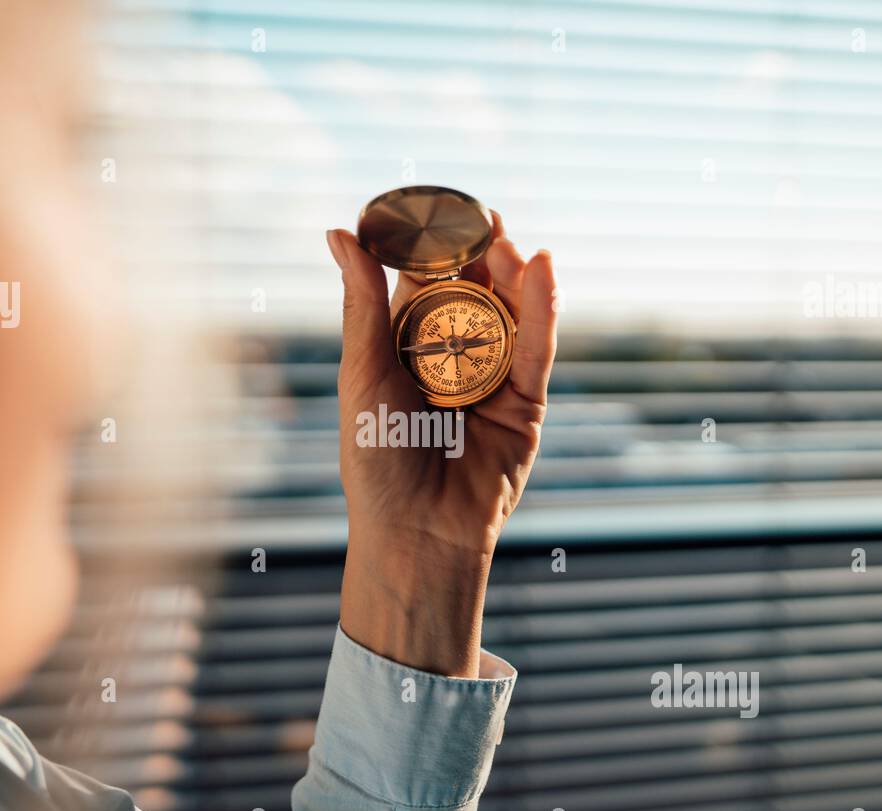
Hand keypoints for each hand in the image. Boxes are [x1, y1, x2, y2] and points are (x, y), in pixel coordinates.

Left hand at [326, 211, 557, 676]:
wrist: (418, 534)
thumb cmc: (376, 461)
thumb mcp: (362, 373)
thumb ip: (361, 303)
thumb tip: (336, 231)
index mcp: (403, 348)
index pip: (422, 282)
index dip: (433, 243)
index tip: (439, 205)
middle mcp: (451, 358)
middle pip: (474, 289)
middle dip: (480, 251)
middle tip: (484, 218)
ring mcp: (493, 378)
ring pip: (511, 311)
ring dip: (513, 271)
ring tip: (508, 239)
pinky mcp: (527, 402)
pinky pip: (538, 347)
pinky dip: (544, 308)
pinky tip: (543, 267)